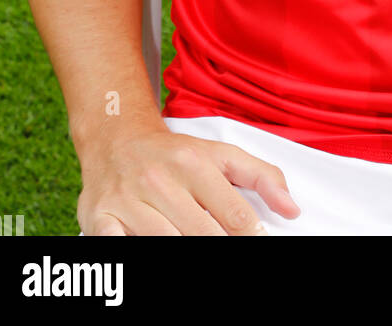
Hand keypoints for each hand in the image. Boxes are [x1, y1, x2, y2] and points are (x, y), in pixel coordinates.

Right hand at [77, 126, 300, 235]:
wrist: (116, 139)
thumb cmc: (176, 155)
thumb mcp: (221, 154)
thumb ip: (261, 177)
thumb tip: (292, 210)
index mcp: (195, 163)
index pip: (233, 213)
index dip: (251, 237)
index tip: (259, 244)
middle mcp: (161, 179)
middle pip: (202, 233)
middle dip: (221, 247)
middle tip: (234, 253)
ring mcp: (129, 199)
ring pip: (166, 242)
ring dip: (184, 250)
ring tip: (201, 250)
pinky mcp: (99, 216)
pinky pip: (116, 244)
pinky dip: (131, 250)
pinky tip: (148, 248)